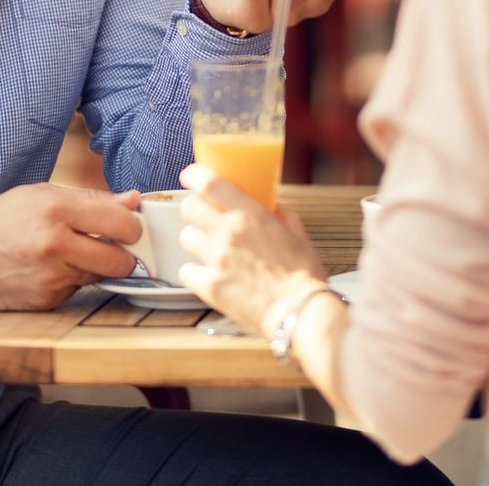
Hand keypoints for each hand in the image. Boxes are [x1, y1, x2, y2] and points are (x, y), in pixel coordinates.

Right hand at [0, 184, 141, 310]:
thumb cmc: (4, 220)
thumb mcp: (42, 195)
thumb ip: (91, 199)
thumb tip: (132, 201)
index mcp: (55, 210)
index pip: (120, 222)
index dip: (132, 226)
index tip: (130, 227)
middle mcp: (54, 245)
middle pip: (119, 260)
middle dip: (124, 255)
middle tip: (115, 248)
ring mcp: (50, 277)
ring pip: (100, 276)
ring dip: (95, 267)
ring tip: (71, 254)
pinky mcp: (47, 301)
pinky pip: (77, 290)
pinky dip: (71, 281)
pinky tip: (51, 271)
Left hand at [176, 162, 326, 335]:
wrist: (301, 312)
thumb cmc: (303, 276)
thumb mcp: (298, 235)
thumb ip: (282, 215)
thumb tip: (273, 206)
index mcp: (250, 215)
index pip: (209, 183)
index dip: (194, 175)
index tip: (191, 176)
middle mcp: (228, 233)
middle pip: (189, 207)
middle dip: (194, 209)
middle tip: (203, 217)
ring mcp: (216, 260)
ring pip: (185, 237)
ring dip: (195, 240)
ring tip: (209, 250)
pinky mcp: (209, 286)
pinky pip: (185, 271)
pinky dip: (194, 272)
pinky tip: (209, 275)